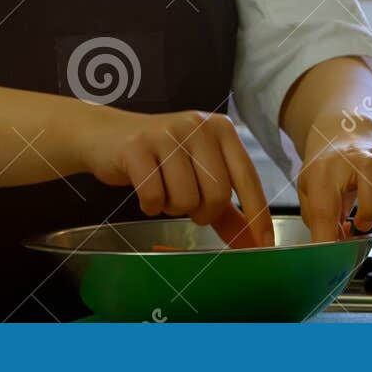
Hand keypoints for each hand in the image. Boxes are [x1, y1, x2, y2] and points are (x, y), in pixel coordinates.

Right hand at [78, 108, 273, 247]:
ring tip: (163, 190)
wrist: (107, 136)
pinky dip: (151, 206)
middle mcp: (198, 126)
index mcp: (221, 129)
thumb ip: (227, 209)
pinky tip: (144, 191)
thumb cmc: (161, 159)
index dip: (257, 215)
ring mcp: (166, 134)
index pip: (247, 177)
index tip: (265, 245)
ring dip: (173, 207)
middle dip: (202, 213)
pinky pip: (154, 197)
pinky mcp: (137, 147)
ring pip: (185, 199)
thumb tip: (253, 244)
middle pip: (218, 194)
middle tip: (186, 204)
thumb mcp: (198, 175)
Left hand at [297, 124, 371, 242]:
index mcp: (324, 173)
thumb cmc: (327, 172)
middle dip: (371, 206)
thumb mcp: (311, 197)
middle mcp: (353, 157)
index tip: (333, 255)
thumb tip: (335, 250)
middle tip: (361, 224)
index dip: (329, 237)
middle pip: (370, 171)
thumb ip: (322, 224)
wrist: (338, 133)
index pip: (325, 207)